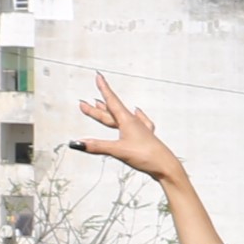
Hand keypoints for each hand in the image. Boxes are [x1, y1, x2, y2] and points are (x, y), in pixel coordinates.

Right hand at [72, 76, 186, 180]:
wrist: (167, 167)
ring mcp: (140, 130)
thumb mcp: (118, 151)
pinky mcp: (145, 138)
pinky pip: (139, 123)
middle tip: (83, 104)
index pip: (112, 101)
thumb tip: (77, 143)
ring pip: (121, 118)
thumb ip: (97, 146)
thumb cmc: (146, 156)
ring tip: (100, 105)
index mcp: (126, 121)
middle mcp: (133, 122)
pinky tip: (138, 113)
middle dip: (96, 109)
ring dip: (109, 113)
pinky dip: (136, 117)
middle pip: (111, 113)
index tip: (99, 76)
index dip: (104, 88)